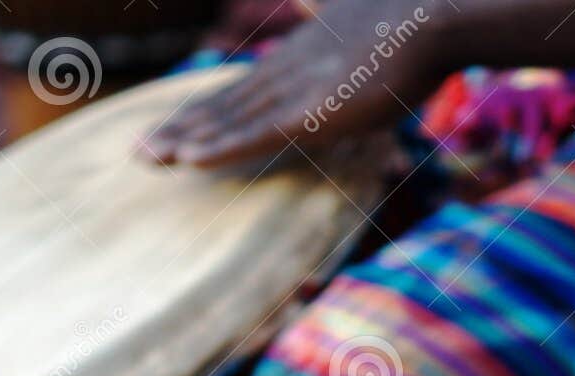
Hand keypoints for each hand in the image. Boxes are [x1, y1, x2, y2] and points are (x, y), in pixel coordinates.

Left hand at [141, 0, 440, 166]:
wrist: (432, 16)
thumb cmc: (411, 27)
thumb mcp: (370, 38)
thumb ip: (351, 53)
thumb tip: (354, 43)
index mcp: (300, 58)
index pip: (242, 90)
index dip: (206, 111)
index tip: (176, 130)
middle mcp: (287, 72)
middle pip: (223, 105)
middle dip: (181, 129)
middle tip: (142, 152)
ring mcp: (296, 90)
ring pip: (228, 120)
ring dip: (187, 141)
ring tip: (149, 158)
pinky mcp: (311, 111)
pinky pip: (255, 134)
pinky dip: (222, 146)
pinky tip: (190, 159)